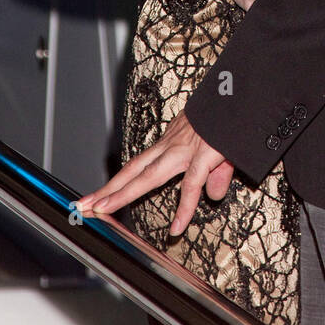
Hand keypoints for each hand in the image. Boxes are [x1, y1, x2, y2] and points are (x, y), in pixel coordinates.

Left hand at [74, 110, 231, 235]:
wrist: (241, 96)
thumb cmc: (230, 116)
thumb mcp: (220, 149)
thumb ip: (215, 174)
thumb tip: (212, 195)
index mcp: (173, 142)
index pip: (140, 164)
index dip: (119, 181)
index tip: (101, 196)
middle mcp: (173, 145)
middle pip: (133, 169)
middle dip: (107, 188)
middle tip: (83, 204)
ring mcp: (186, 149)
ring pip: (148, 175)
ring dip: (123, 193)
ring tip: (102, 209)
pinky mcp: (204, 154)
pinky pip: (191, 185)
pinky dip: (184, 208)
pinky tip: (176, 228)